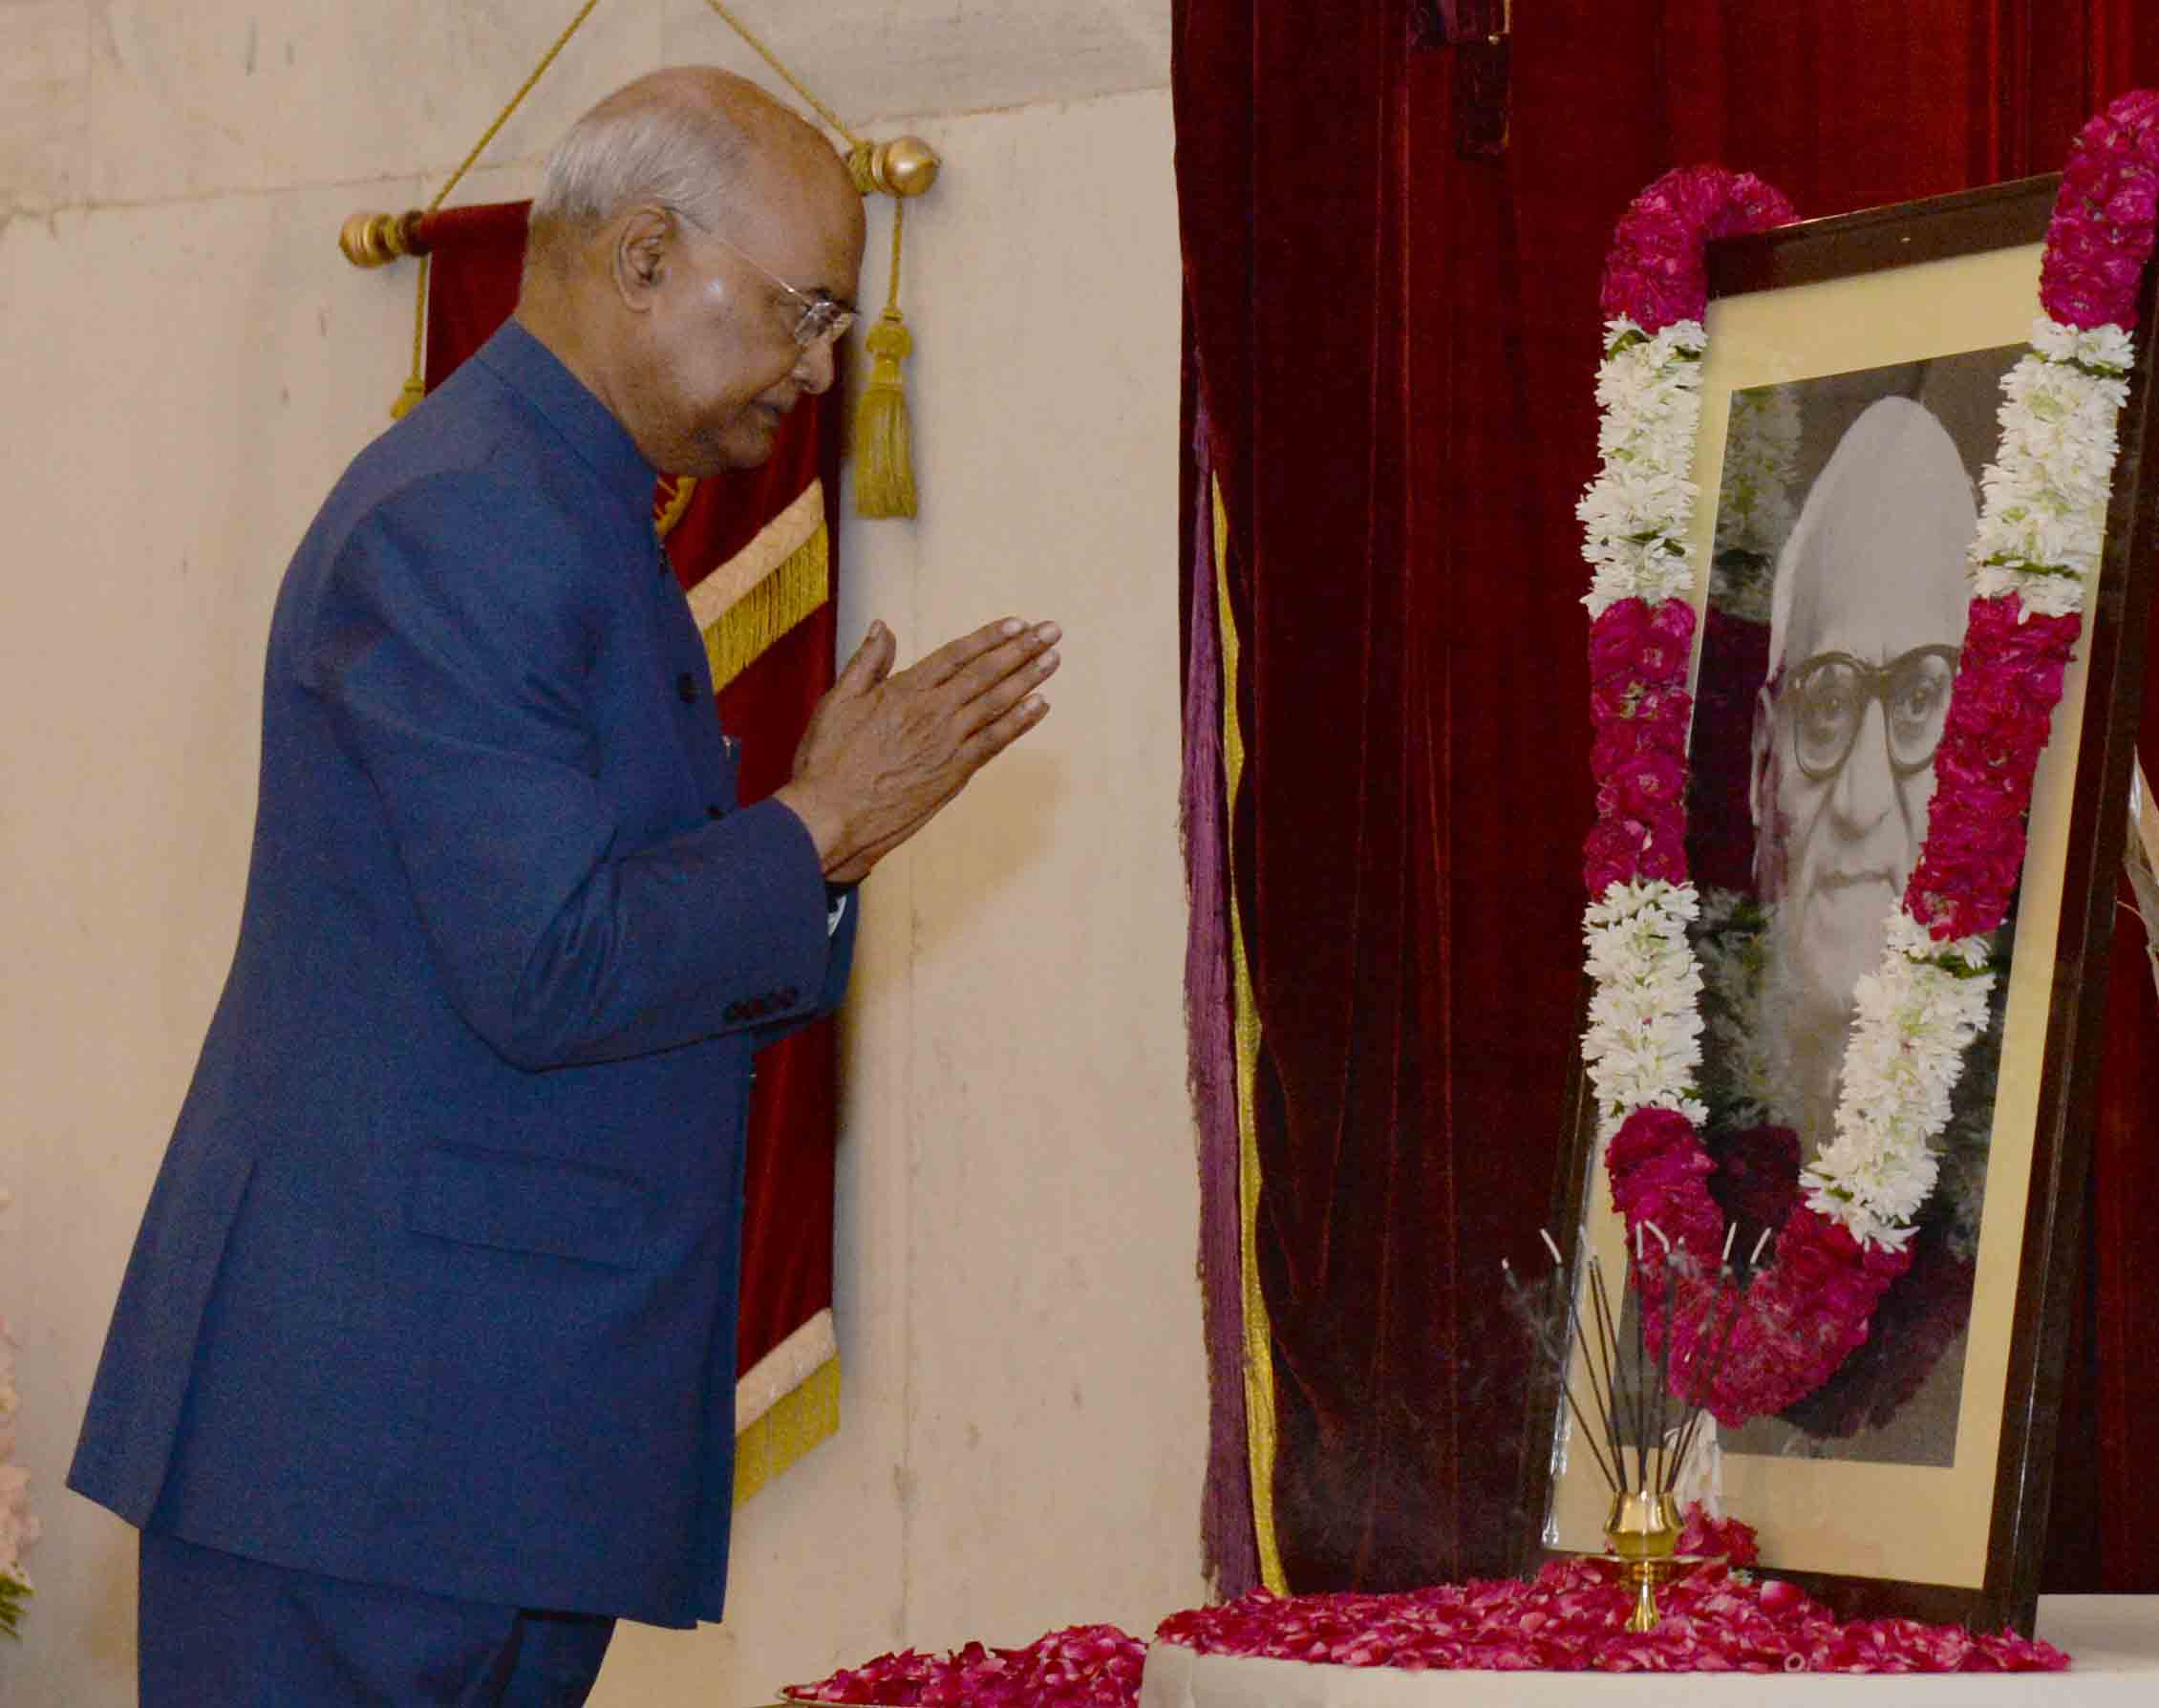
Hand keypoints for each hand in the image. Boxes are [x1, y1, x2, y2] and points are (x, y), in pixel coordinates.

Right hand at [774, 616, 1059, 882]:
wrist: (831, 816)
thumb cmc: (827, 760)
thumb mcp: (837, 701)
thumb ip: (866, 662)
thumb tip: (882, 627)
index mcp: (904, 690)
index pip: (956, 655)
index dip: (990, 637)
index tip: (1017, 623)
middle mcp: (932, 712)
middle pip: (985, 673)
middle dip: (1022, 649)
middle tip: (1051, 631)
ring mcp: (947, 743)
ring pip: (996, 703)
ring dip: (1028, 678)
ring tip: (1053, 658)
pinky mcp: (954, 773)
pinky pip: (994, 742)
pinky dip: (1019, 722)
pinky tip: (1040, 705)